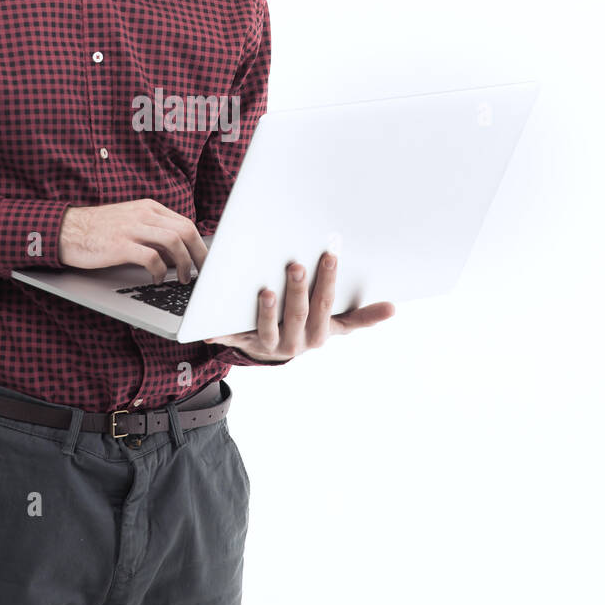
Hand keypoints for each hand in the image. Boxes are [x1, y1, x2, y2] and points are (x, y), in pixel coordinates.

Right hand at [58, 199, 207, 283]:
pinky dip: (160, 271)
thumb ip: (153, 232)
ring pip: (174, 241)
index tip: (205, 262)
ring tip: (183, 278)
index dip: (200, 244)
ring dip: (184, 263)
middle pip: (186, 230)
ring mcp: (132, 228)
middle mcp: (144, 214)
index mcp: (149, 208)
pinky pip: (151, 257)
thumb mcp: (130, 222)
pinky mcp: (120, 245)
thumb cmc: (99, 230)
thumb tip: (177, 255)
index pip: (185, 223)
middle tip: (202, 273)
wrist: (66, 230)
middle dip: (199, 254)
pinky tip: (157, 279)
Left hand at [204, 252, 394, 361]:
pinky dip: (220, 333)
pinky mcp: (241, 343)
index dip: (328, 282)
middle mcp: (294, 343)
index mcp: (319, 334)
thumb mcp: (335, 324)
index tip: (330, 255)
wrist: (274, 349)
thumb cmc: (309, 325)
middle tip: (295, 264)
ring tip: (265, 290)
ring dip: (267, 311)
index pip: (326, 306)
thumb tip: (393, 309)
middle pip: (297, 315)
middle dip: (298, 290)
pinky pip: (230, 338)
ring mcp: (267, 344)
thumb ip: (362, 317)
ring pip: (267, 329)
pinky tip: (211, 326)